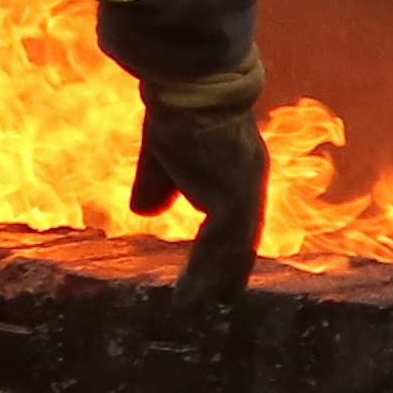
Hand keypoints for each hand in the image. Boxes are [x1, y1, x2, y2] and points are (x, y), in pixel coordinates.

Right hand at [126, 63, 269, 300]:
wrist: (191, 85)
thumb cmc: (176, 109)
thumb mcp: (161, 153)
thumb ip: (156, 184)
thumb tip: (143, 213)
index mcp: (237, 171)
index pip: (236, 219)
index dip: (228, 248)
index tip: (222, 272)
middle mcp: (249, 184)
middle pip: (242, 240)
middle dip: (230, 272)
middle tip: (222, 303)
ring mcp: (246, 193)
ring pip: (233, 249)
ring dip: (212, 279)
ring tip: (193, 307)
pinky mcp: (234, 200)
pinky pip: (221, 248)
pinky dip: (205, 274)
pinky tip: (190, 293)